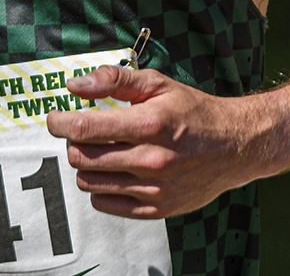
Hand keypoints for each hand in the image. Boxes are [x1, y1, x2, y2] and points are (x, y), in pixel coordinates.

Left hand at [46, 65, 269, 218]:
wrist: (235, 146)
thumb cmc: (193, 112)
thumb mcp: (158, 85)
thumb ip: (114, 80)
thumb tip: (74, 86)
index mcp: (149, 124)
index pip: (85, 129)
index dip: (60, 123)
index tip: (55, 119)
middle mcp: (150, 159)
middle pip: (81, 158)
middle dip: (72, 143)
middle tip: (82, 133)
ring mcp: (153, 188)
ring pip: (89, 182)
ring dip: (85, 165)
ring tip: (100, 151)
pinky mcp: (156, 208)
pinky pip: (105, 203)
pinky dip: (100, 188)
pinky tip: (113, 171)